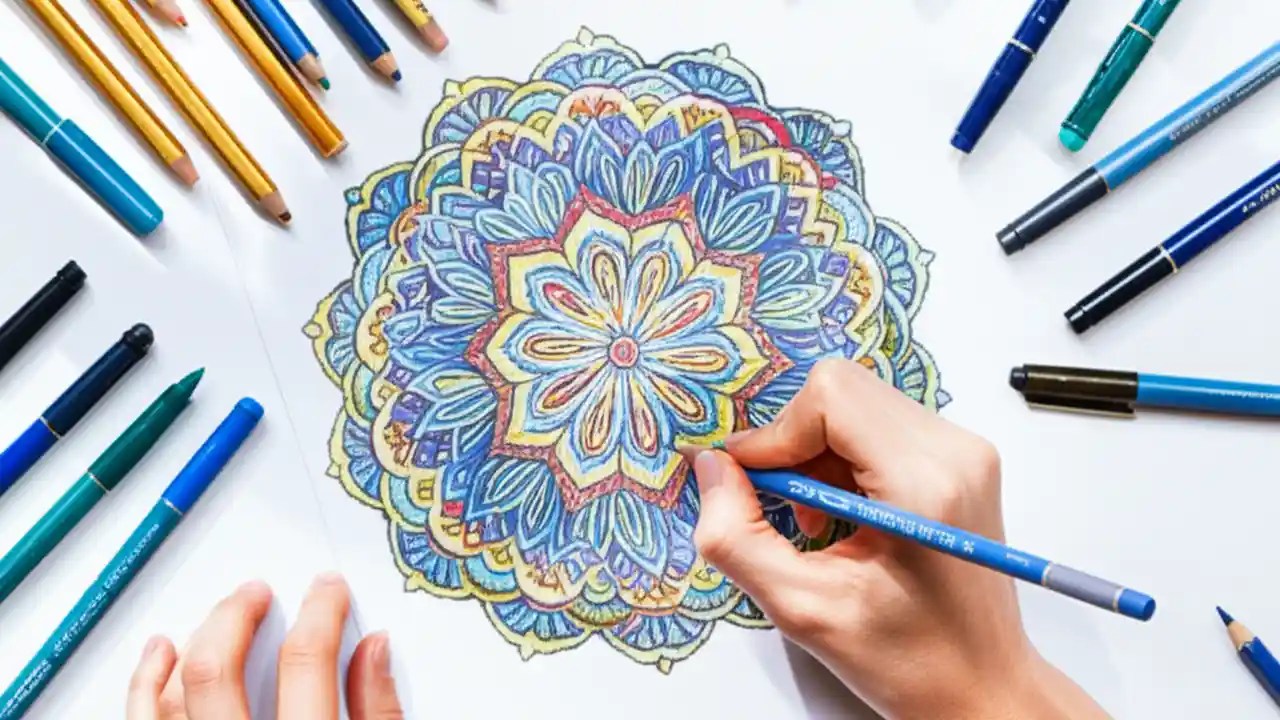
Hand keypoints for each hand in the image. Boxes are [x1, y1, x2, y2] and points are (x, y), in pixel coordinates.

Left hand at [126, 574, 402, 719]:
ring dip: (190, 645)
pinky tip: (159, 657)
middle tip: (257, 593)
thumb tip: (376, 648)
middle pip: (217, 670)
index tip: (328, 590)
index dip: (321, 614)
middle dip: (238, 617)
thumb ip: (379, 712)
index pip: (305, 664)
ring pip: (167, 699)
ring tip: (216, 615)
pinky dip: (144, 687)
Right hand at [686, 359, 1107, 719]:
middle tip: (783, 506)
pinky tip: (842, 514)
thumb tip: (710, 467)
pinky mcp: (961, 459)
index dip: (775, 435)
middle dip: (794, 441)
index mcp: (924, 483)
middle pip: (842, 389)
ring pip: (857, 404)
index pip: (831, 396)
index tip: (749, 483)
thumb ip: (738, 538)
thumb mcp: (803, 610)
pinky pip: (879, 424)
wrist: (984, 687)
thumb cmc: (910, 661)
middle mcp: (955, 450)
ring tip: (816, 522)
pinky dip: (843, 459)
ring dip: (816, 453)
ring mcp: (965, 450)